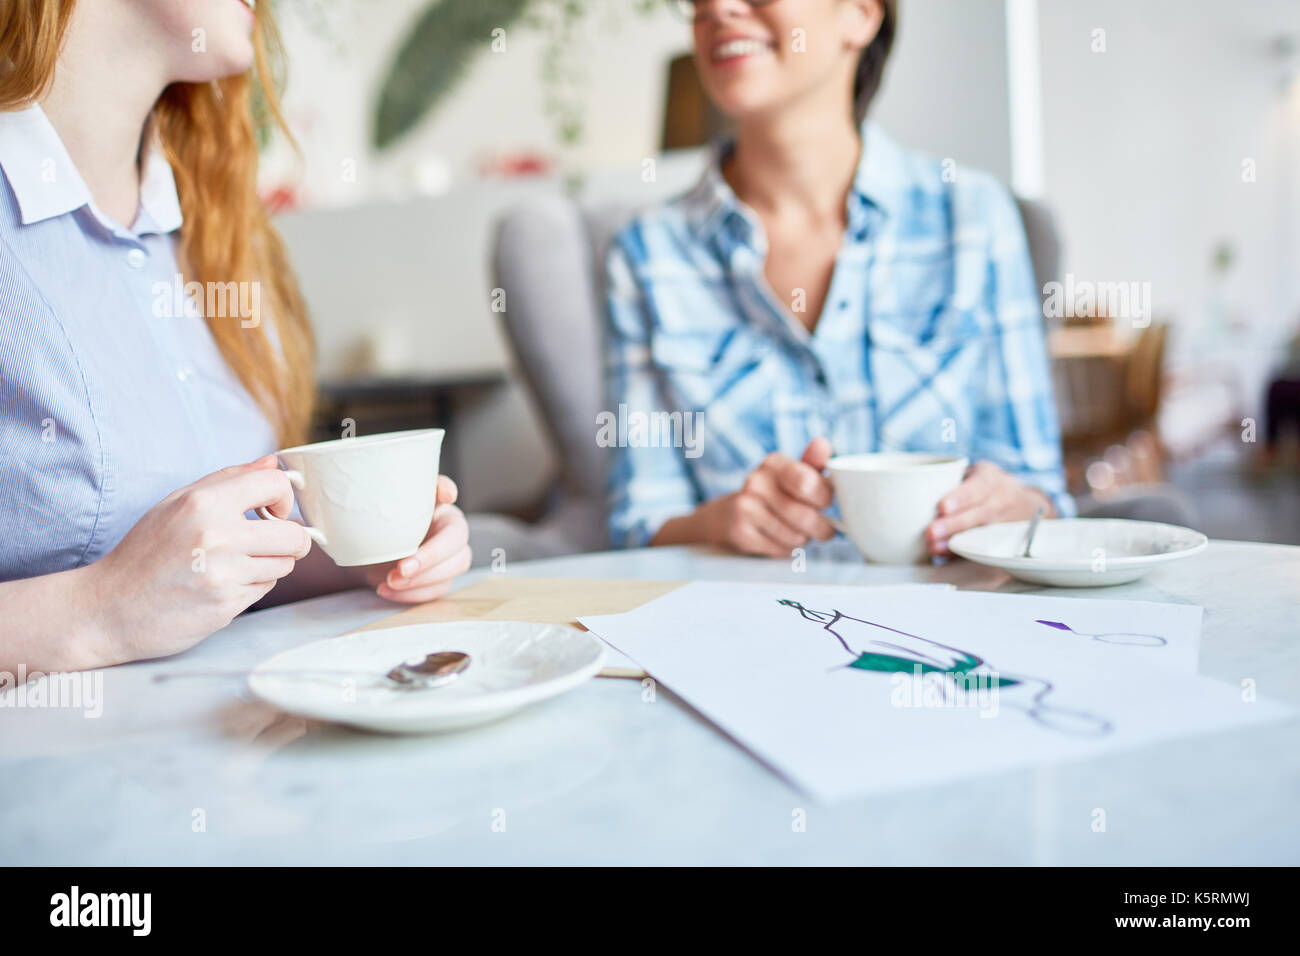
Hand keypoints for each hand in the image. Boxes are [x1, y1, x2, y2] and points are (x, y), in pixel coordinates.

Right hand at [92, 455, 311, 663]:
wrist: (109, 609)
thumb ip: (228, 479)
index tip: (273, 510)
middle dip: (291, 539)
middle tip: (271, 542)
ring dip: (269, 564)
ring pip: (285, 564)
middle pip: (296, 535)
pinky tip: (224, 583)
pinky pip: (265, 588)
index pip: (275, 483)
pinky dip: (253, 585)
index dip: (283, 497)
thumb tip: (271, 461)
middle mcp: (218, 537)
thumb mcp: (176, 503)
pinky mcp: (227, 606)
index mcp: (204, 503)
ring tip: (235, 564)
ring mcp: (224, 574)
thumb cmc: (143, 553)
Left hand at [363, 476, 470, 602]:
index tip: (431, 540)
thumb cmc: (383, 516)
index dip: (448, 528)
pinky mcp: (438, 581)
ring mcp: (448, 562)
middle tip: (401, 569)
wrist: (366, 544)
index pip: (455, 526)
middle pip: (459, 555)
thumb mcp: (394, 499)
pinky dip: (409, 595)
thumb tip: (448, 493)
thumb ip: (413, 488)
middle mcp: (452, 539)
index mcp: (446, 515)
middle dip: (430, 563)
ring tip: (389, 581)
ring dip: (420, 582)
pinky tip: (385, 590)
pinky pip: (432, 592)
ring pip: (449, 575)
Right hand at [700, 438, 837, 556]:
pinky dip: (788, 549)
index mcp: (773, 463)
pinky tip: (781, 539)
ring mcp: (745, 507)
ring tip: (797, 531)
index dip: (825, 498)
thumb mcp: (795, 474)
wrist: (735, 513)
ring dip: (804, 539)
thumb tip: (822, 444)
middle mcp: (755, 481)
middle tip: (823, 527)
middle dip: (821, 528)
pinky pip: (780, 550)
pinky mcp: (740, 532)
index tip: (827, 502)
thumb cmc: (777, 492)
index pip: (807, 483)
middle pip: (805, 517)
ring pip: (795, 537)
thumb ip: (813, 463)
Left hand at [924, 460, 1054, 556]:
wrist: (1024, 503)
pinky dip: (961, 553)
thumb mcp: (975, 472)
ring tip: (933, 547)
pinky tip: (944, 554)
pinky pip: (981, 548)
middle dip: (953, 525)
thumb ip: (952, 478)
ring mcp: (1003, 523)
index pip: (978, 487)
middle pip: (978, 514)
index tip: (942, 507)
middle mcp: (1001, 501)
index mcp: (991, 479)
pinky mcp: (1001, 540)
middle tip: (929, 532)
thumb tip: (909, 488)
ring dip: (954, 543)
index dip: (961, 497)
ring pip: (980, 534)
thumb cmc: (986, 485)